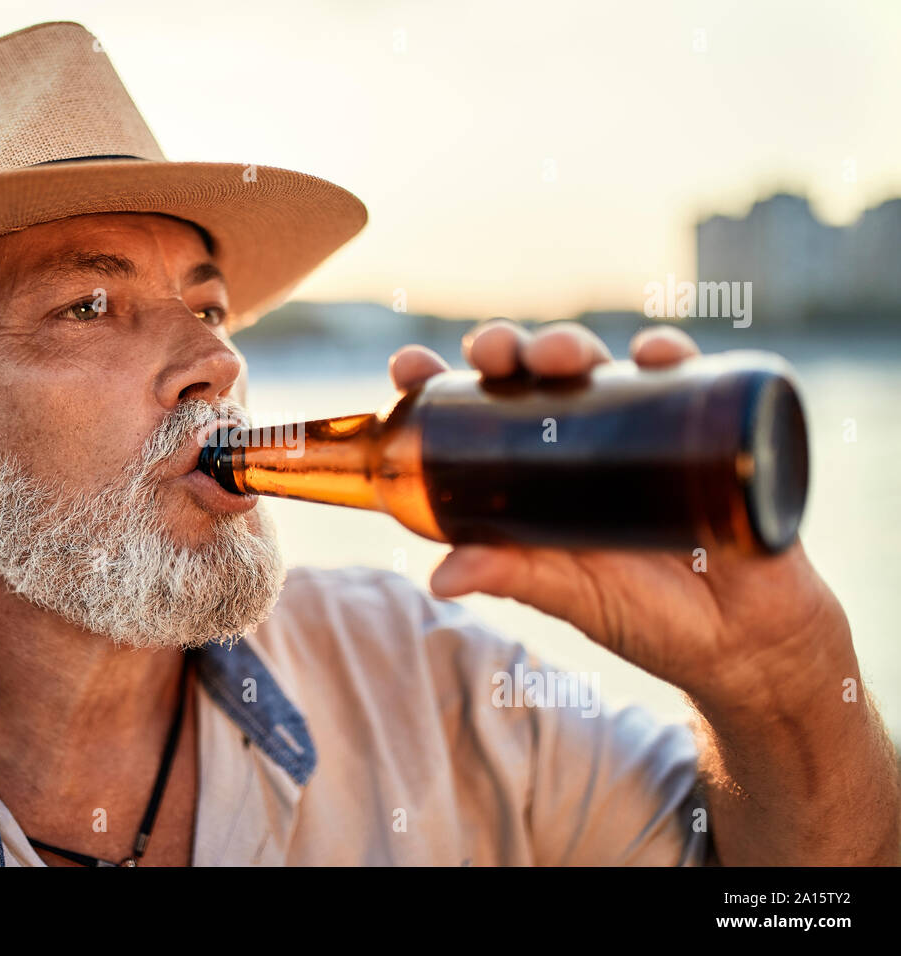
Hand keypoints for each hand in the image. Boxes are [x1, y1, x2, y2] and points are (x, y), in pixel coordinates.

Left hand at [387, 321, 851, 716]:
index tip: (409, 365)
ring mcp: (638, 431)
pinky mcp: (701, 430)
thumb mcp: (570, 594)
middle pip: (528, 376)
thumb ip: (512, 577)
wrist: (743, 641)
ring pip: (595, 364)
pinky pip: (684, 377)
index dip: (440, 384)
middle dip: (505, 349)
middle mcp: (578, 443)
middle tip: (493, 354)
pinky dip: (667, 355)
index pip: (475, 415)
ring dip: (572, 344)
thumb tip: (438, 580)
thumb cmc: (645, 616)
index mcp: (531, 476)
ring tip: (563, 356)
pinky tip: (653, 355)